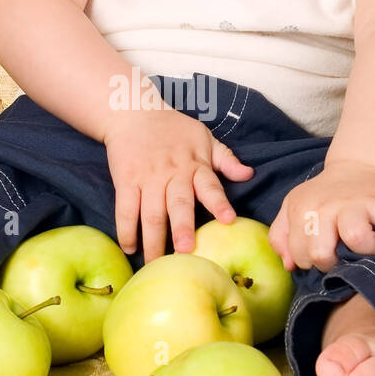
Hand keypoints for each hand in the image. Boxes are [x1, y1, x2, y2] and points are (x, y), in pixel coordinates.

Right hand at [103, 105, 253, 263]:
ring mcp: (147, 179)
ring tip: (156, 263)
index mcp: (195, 165)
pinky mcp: (126, 181)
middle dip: (181, 228)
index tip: (228, 219)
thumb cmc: (173, 129)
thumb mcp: (204, 138)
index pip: (210, 185)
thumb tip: (249, 174)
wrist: (133, 112)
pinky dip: (125, 230)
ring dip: (152, 239)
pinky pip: (125, 209)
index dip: (219, 202)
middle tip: (185, 251)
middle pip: (177, 204)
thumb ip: (226, 159)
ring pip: (150, 213)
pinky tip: (129, 248)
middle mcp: (172, 174)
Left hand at [267, 159, 374, 272]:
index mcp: (302, 209)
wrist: (357, 168)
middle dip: (330, 264)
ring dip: (364, 252)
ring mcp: (357, 204)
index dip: (309, 262)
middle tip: (339, 256)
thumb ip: (281, 236)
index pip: (300, 254)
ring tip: (367, 250)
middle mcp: (327, 206)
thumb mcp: (292, 209)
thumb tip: (289, 265)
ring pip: (355, 238)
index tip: (320, 254)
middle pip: (322, 252)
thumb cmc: (322, 196)